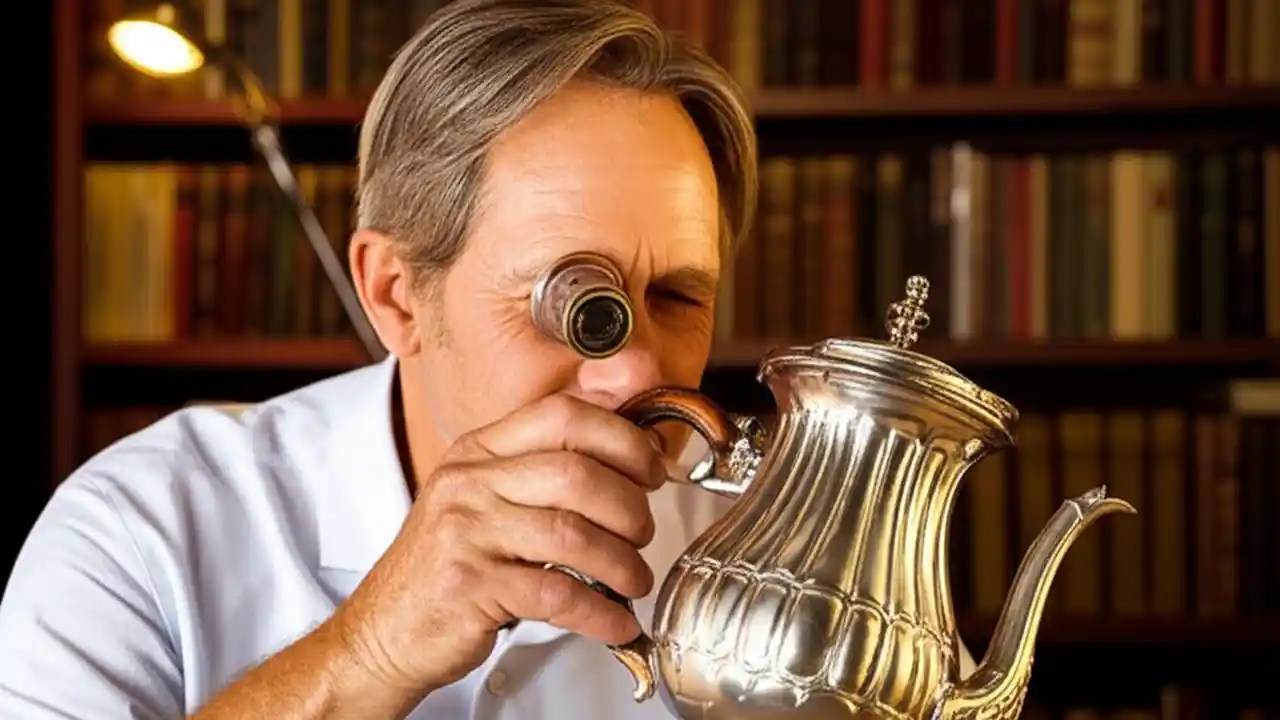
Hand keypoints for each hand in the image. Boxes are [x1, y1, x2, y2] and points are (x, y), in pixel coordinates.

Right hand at [329, 393, 666, 709]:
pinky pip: (557, 593)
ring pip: (573, 534)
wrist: (386, 629)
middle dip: (630, 507)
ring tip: (634, 581)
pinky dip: (599, 612)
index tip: (651, 469)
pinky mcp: (469, 586)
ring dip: (622, 564)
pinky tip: (616, 622)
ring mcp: (465, 532)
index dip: (621, 438)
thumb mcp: (485, 499)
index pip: (562, 415)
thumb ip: (542, 473)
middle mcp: (468, 482)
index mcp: (479, 451)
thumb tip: (633, 456)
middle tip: (643, 534)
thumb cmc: (450, 565)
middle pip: (576, 473)